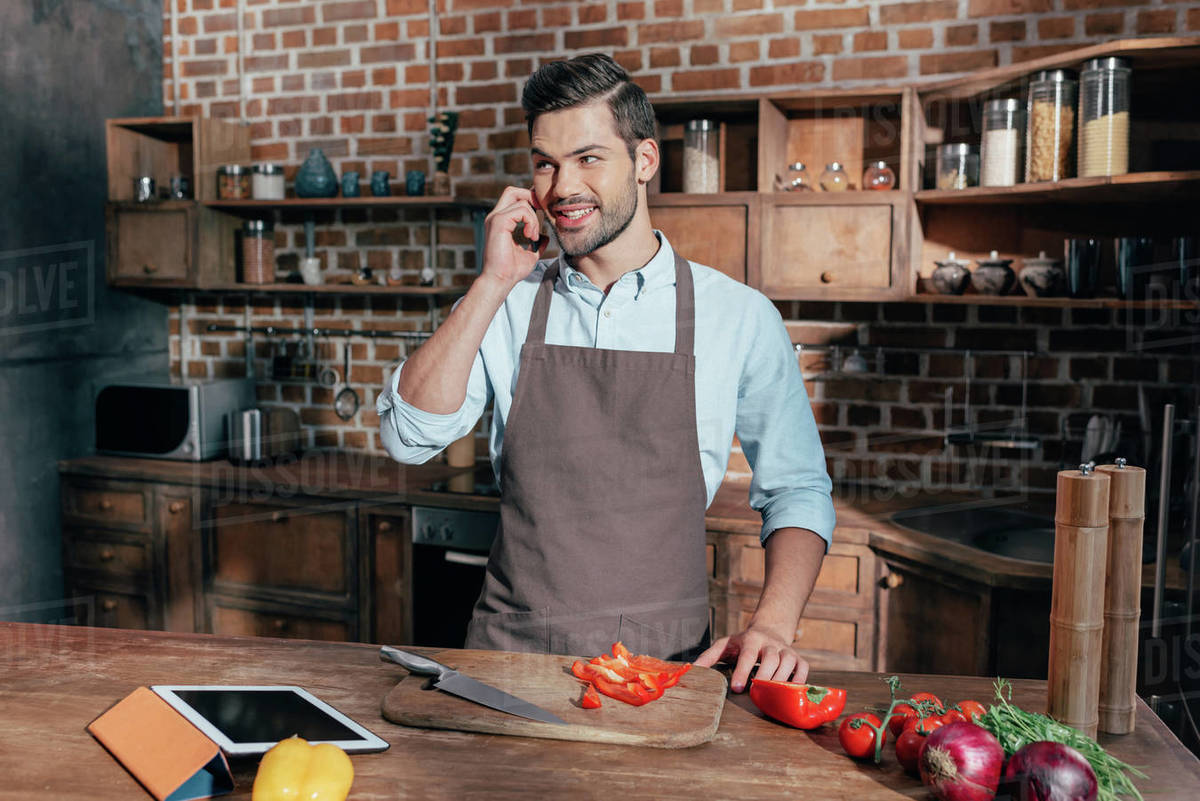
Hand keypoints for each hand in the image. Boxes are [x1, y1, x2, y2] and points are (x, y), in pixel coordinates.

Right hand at [481, 186, 548, 287]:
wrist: (500, 280)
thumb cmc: (512, 271)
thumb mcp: (530, 254)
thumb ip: (537, 243)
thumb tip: (545, 237)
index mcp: (500, 222)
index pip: (513, 198)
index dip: (529, 200)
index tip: (541, 213)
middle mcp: (495, 217)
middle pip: (513, 191)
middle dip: (530, 197)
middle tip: (540, 213)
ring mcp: (495, 218)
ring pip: (521, 201)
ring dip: (533, 218)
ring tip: (532, 236)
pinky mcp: (498, 222)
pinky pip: (521, 210)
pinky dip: (530, 221)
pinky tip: (530, 236)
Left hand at [693, 623, 808, 693]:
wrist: (769, 631)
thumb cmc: (742, 643)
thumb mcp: (725, 645)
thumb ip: (709, 656)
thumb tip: (693, 670)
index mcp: (752, 640)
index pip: (748, 656)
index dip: (742, 672)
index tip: (737, 689)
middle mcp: (771, 644)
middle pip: (771, 659)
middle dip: (764, 677)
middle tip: (756, 694)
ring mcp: (787, 651)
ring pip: (788, 665)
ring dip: (780, 681)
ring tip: (771, 696)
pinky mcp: (799, 659)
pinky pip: (803, 670)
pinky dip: (799, 682)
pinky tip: (790, 694)